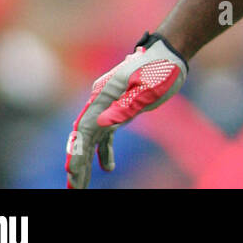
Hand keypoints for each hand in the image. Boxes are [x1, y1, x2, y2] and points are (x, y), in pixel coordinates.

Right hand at [65, 32, 187, 188]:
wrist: (169, 55)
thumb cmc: (160, 69)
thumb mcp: (148, 89)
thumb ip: (126, 107)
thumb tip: (102, 124)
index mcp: (103, 95)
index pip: (85, 128)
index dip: (78, 151)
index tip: (72, 172)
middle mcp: (100, 100)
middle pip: (83, 135)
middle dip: (77, 162)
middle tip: (72, 187)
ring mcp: (107, 105)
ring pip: (91, 137)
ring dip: (86, 160)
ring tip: (80, 185)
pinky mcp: (118, 109)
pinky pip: (105, 134)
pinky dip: (104, 151)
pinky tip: (108, 167)